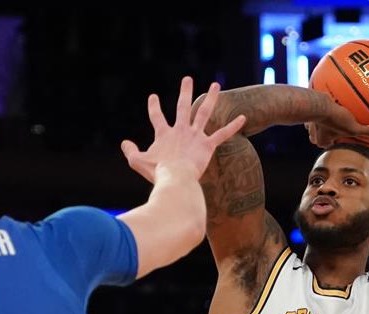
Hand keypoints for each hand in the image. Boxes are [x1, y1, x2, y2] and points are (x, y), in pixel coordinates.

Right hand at [121, 77, 247, 183]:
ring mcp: (195, 136)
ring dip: (211, 98)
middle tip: (187, 79)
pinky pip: (223, 134)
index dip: (154, 107)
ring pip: (204, 112)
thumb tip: (124, 142)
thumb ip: (130, 151)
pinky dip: (233, 126)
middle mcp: (181, 130)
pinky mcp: (207, 146)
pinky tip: (244, 117)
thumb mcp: (138, 162)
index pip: (157, 116)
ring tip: (216, 85)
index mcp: (164, 134)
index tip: (153, 96)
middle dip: (185, 91)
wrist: (175, 179)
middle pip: (183, 106)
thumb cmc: (157, 172)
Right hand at [306, 101, 368, 148]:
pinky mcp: (307, 108)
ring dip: (324, 118)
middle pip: (322, 136)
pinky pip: (316, 107)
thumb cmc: (333, 119)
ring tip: (333, 111)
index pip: (331, 146)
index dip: (337, 143)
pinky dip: (322, 104)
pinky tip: (329, 97)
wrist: (315, 104)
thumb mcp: (354, 128)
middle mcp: (313, 134)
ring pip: (317, 122)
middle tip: (338, 125)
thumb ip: (368, 132)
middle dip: (328, 132)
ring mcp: (309, 121)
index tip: (344, 139)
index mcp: (323, 142)